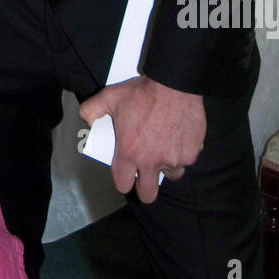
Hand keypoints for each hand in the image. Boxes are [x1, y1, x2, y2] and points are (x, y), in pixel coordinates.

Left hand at [78, 75, 205, 204]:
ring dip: (167, 167)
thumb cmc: (143, 92)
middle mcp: (151, 161)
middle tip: (146, 176)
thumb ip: (91, 110)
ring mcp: (173, 159)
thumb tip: (87, 121)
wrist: (174, 84)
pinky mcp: (191, 153)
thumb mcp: (109, 96)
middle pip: (148, 194)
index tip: (126, 175)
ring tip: (163, 150)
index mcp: (129, 152)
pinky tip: (178, 137)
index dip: (123, 181)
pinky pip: (186, 159)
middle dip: (145, 187)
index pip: (123, 184)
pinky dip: (182, 152)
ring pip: (171, 175)